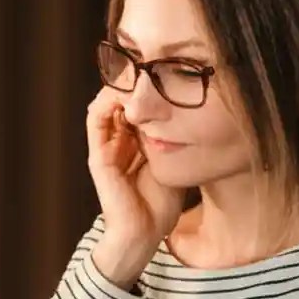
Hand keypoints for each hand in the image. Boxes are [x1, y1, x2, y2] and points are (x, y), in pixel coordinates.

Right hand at [85, 88, 185, 285]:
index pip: (136, 104)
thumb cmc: (161, 203)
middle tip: (151, 65)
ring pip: (105, 103)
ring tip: (138, 76)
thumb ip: (179, 140)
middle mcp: (118, 141)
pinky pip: (96, 119)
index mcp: (134, 142)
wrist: (144, 232)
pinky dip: (108, 102)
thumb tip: (202, 114)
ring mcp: (105, 148)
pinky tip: (127, 94)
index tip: (165, 71)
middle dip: (133, 80)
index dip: (145, 85)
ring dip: (119, 87)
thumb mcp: (176, 162)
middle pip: (120, 100)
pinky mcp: (98, 156)